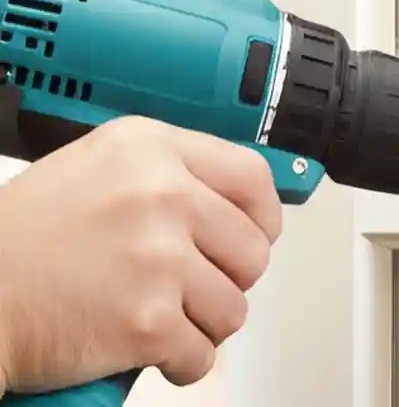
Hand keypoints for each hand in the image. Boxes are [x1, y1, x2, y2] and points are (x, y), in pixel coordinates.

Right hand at [0, 116, 281, 395]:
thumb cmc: (20, 242)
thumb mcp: (95, 170)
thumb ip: (164, 175)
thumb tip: (230, 208)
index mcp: (150, 149)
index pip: (252, 176)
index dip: (262, 216)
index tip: (254, 235)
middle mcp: (162, 195)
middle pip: (252, 250)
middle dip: (229, 278)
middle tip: (190, 288)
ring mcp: (158, 259)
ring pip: (233, 307)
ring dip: (204, 324)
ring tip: (161, 317)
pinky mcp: (149, 321)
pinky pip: (202, 355)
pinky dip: (181, 363)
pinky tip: (150, 350)